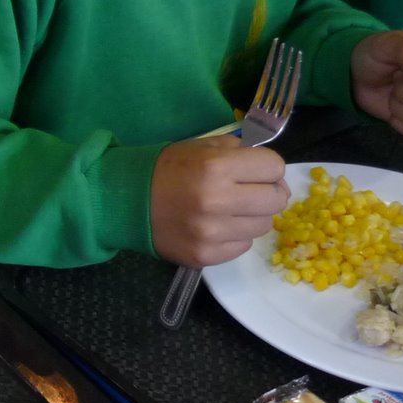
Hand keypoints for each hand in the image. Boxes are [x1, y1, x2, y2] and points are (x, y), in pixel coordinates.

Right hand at [151, 137, 288, 266]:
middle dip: (267, 193)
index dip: (266, 168)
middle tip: (249, 192)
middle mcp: (217, 200)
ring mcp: (212, 232)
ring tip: (228, 210)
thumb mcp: (201, 147)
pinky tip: (214, 227)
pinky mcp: (206, 255)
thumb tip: (272, 174)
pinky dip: (234, 236)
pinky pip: (242, 245)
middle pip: (276, 200)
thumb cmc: (167, 170)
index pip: (275, 167)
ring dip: (251, 216)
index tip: (255, 172)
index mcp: (216, 166)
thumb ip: (239, 153)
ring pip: (263, 225)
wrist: (125, 201)